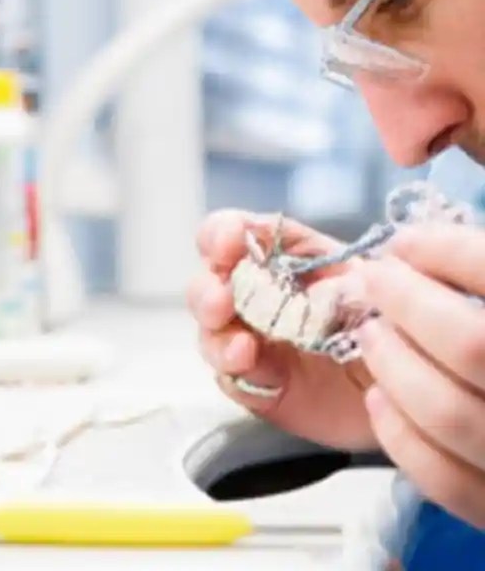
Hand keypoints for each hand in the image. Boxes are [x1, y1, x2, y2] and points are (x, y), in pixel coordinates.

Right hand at [187, 209, 377, 449]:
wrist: (415, 382)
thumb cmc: (391, 319)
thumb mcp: (371, 278)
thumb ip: (331, 263)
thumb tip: (293, 253)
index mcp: (277, 260)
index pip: (228, 235)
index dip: (219, 235)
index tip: (228, 245)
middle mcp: (254, 299)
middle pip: (207, 286)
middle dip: (207, 291)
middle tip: (222, 303)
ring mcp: (253, 344)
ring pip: (210, 335)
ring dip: (218, 337)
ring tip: (243, 348)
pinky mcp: (259, 387)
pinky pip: (231, 381)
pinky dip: (236, 374)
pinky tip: (253, 368)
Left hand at [358, 224, 484, 528]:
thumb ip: (475, 272)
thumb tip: (422, 226)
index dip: (447, 250)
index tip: (406, 242)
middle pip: (472, 345)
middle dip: (409, 305)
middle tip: (376, 280)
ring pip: (449, 412)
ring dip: (394, 365)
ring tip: (369, 334)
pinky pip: (445, 479)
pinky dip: (400, 434)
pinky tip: (380, 398)